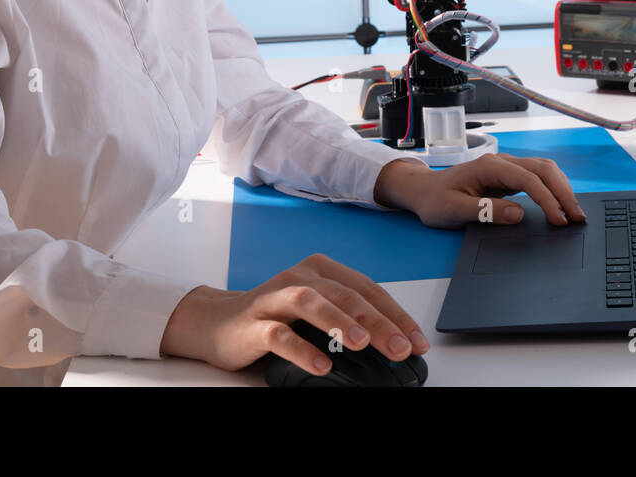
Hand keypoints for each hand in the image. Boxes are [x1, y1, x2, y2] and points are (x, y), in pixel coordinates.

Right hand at [159, 253, 428, 375]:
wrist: (218, 322)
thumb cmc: (276, 317)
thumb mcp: (317, 312)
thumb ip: (348, 318)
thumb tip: (395, 343)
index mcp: (323, 270)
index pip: (368, 290)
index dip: (396, 314)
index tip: (418, 341)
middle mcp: (301, 277)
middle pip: (346, 296)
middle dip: (378, 322)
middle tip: (401, 348)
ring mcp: (275, 297)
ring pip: (311, 302)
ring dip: (339, 322)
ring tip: (363, 344)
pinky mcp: (254, 322)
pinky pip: (279, 334)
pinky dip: (302, 349)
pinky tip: (321, 365)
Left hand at [374, 152, 587, 228]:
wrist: (424, 191)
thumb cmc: (436, 201)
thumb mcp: (454, 210)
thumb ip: (485, 211)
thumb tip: (518, 214)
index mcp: (489, 166)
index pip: (528, 179)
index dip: (547, 199)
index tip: (559, 220)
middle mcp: (502, 162)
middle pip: (543, 169)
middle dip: (563, 192)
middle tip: (578, 217)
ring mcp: (507, 167)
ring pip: (544, 170)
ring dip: (562, 189)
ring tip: (575, 213)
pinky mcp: (509, 176)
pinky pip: (538, 178)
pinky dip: (554, 189)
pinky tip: (561, 204)